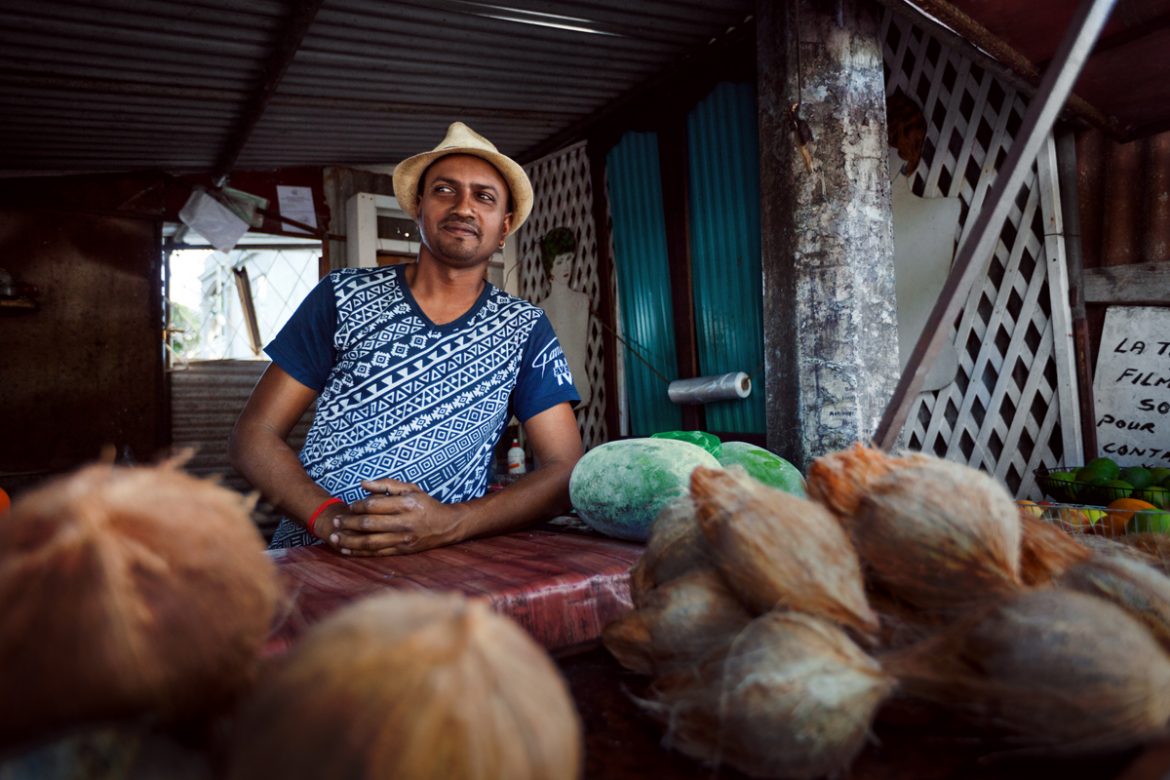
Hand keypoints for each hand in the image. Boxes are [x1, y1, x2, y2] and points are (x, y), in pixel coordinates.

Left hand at [327, 478, 463, 555]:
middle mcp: (404, 523)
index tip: (350, 506)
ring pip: (370, 542)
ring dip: (349, 540)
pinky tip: (347, 550)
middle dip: (348, 523)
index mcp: (406, 504)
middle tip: (335, 521)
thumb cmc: (425, 504)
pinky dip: (359, 552)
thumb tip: (362, 484)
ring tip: (335, 537)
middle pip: (369, 524)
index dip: (358, 506)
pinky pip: (377, 553)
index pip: (374, 505)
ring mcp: (403, 539)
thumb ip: (386, 484)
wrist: (446, 526)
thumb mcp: (411, 488)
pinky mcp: (402, 551)